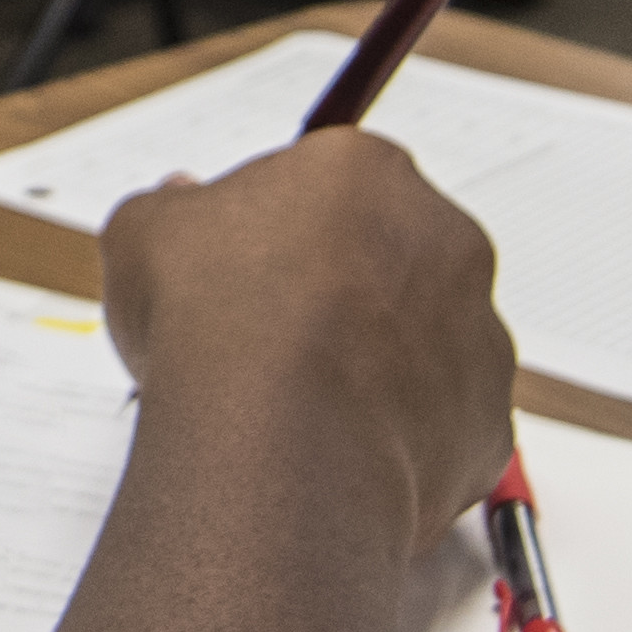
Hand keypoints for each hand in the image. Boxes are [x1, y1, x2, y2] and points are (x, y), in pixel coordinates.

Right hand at [94, 131, 515, 557]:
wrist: (278, 446)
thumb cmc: (217, 325)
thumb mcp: (144, 232)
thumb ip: (171, 206)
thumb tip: (180, 203)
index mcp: (368, 172)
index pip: (331, 186)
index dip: (279, 233)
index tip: (241, 274)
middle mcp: (444, 240)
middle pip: (392, 259)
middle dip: (341, 296)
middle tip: (269, 342)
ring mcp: (477, 334)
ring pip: (426, 346)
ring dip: (377, 369)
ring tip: (299, 411)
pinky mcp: (487, 423)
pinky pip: (444, 429)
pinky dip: (400, 445)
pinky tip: (337, 458)